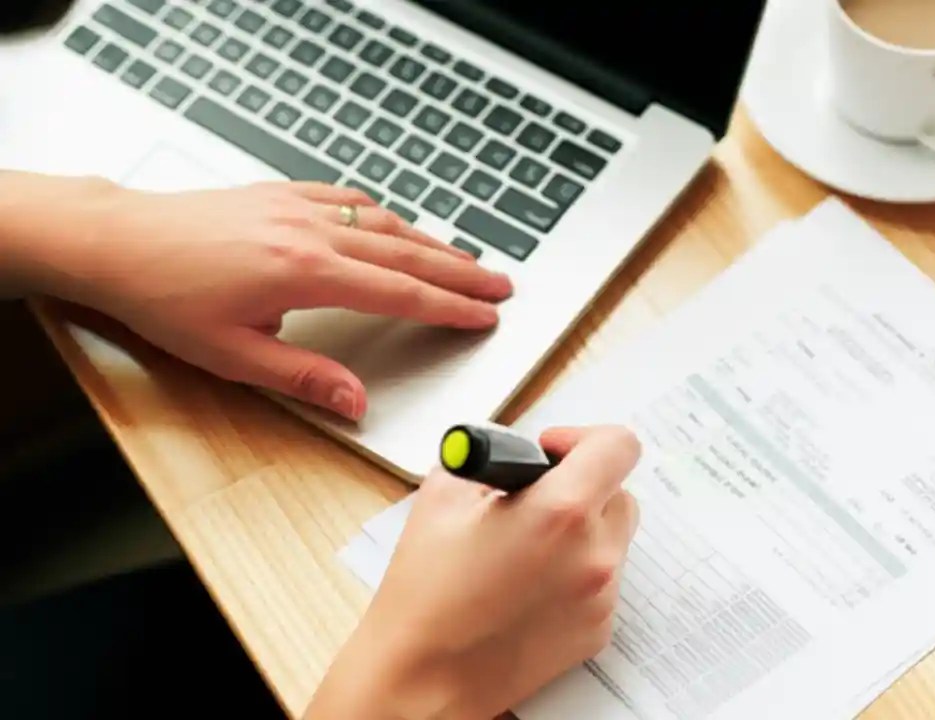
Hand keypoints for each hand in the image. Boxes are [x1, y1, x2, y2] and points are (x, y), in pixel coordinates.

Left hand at [16, 176, 511, 419]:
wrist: (115, 241)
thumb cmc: (164, 297)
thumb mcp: (232, 355)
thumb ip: (302, 378)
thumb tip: (356, 401)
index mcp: (306, 274)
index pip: (399, 293)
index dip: (448, 308)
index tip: (484, 317)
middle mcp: (310, 232)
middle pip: (407, 253)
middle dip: (460, 273)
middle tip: (501, 286)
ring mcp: (296, 206)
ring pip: (384, 222)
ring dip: (432, 241)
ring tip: (465, 260)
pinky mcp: (278, 194)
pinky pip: (347, 199)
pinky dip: (384, 214)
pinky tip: (396, 221)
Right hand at [306, 426, 641, 719]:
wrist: (421, 677)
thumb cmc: (425, 593)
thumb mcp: (444, 495)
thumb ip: (493, 458)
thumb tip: (516, 452)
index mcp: (562, 512)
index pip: (618, 446)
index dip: (584, 438)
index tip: (552, 452)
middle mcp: (594, 554)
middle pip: (619, 492)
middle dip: (581, 487)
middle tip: (534, 502)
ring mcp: (602, 597)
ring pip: (613, 538)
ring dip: (581, 531)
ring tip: (528, 549)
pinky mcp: (599, 630)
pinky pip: (602, 581)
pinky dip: (576, 573)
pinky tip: (530, 586)